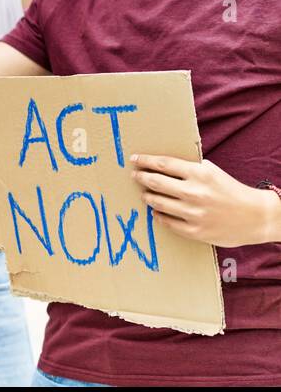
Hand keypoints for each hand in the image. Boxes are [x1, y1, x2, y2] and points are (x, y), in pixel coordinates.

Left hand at [133, 154, 280, 247]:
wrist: (257, 217)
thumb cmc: (232, 191)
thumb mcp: (212, 172)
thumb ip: (189, 169)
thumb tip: (161, 166)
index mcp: (200, 174)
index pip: (163, 164)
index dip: (145, 161)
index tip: (134, 159)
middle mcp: (194, 193)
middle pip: (156, 182)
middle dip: (141, 178)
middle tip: (134, 176)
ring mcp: (194, 213)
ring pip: (158, 203)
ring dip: (148, 197)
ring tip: (145, 194)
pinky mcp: (195, 231)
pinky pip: (167, 222)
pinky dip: (159, 215)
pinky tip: (157, 211)